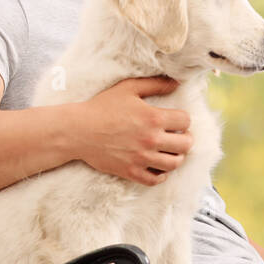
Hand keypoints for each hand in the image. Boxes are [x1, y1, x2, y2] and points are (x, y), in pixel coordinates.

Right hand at [75, 76, 193, 185]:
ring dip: (176, 157)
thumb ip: (155, 83)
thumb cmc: (102, 107)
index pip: (186, 121)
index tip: (176, 120)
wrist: (77, 130)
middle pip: (186, 145)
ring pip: (174, 164)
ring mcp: (141, 158)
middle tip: (178, 137)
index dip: (183, 119)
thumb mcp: (128, 88)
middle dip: (185, 139)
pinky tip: (157, 167)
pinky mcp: (130, 171)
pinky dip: (161, 175)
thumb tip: (178, 82)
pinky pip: (155, 180)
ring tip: (169, 151)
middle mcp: (151, 139)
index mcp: (153, 117)